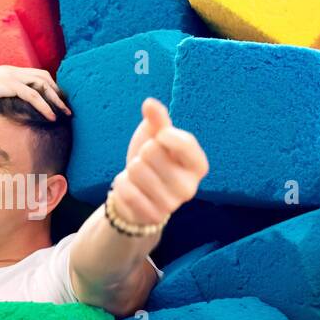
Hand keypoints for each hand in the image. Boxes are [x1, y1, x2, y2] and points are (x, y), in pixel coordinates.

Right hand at [0, 65, 70, 120]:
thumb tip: (2, 108)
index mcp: (8, 72)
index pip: (36, 75)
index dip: (50, 88)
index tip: (58, 102)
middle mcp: (13, 71)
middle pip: (44, 78)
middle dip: (58, 93)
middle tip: (68, 108)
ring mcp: (11, 76)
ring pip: (43, 85)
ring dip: (57, 100)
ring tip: (65, 114)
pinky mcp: (8, 85)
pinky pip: (33, 96)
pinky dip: (45, 107)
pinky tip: (51, 117)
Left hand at [111, 98, 208, 226]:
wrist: (138, 194)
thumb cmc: (151, 161)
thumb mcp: (155, 137)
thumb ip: (157, 120)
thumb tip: (150, 103)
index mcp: (197, 164)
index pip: (186, 143)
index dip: (166, 135)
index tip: (160, 136)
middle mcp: (190, 186)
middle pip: (153, 152)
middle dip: (142, 153)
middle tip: (147, 164)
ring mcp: (173, 204)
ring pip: (137, 170)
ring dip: (131, 170)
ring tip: (139, 177)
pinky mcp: (153, 216)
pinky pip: (127, 190)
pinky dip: (122, 185)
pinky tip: (131, 188)